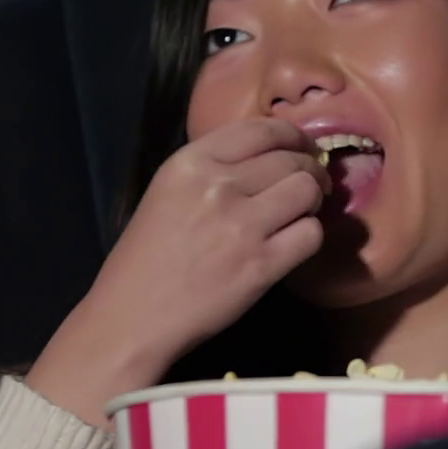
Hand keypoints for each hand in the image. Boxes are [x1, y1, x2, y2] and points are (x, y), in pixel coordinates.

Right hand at [26, 119, 330, 425]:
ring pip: (307, 191)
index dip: (295, 136)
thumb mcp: (168, 192)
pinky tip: (295, 243)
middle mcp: (217, 186)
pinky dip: (310, 236)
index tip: (304, 148)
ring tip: (304, 212)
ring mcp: (242, 225)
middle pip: (292, 160)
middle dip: (310, 170)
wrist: (132, 319)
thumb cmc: (146, 259)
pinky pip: (310, 234)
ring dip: (315, 200)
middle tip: (313, 186)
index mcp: (190, 162)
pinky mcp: (261, 265)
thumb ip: (215, 170)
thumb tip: (274, 157)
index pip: (263, 129)